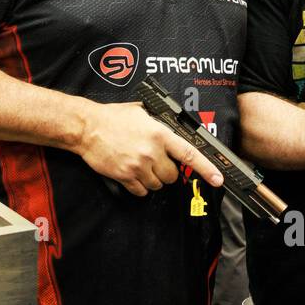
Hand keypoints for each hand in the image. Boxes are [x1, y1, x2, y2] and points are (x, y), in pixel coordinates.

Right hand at [75, 102, 222, 197]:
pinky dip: (140, 187)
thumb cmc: (112, 117)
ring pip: (158, 185)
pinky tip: (133, 175)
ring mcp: (138, 166)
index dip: (207, 168)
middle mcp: (151, 151)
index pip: (189, 154)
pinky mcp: (125, 176)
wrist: (86, 127)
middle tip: (156, 162)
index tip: (218, 179)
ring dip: (153, 179)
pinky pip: (142, 192)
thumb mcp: (140, 112)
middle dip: (167, 171)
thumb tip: (171, 126)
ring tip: (140, 165)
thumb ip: (158, 122)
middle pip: (172, 175)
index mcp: (159, 134)